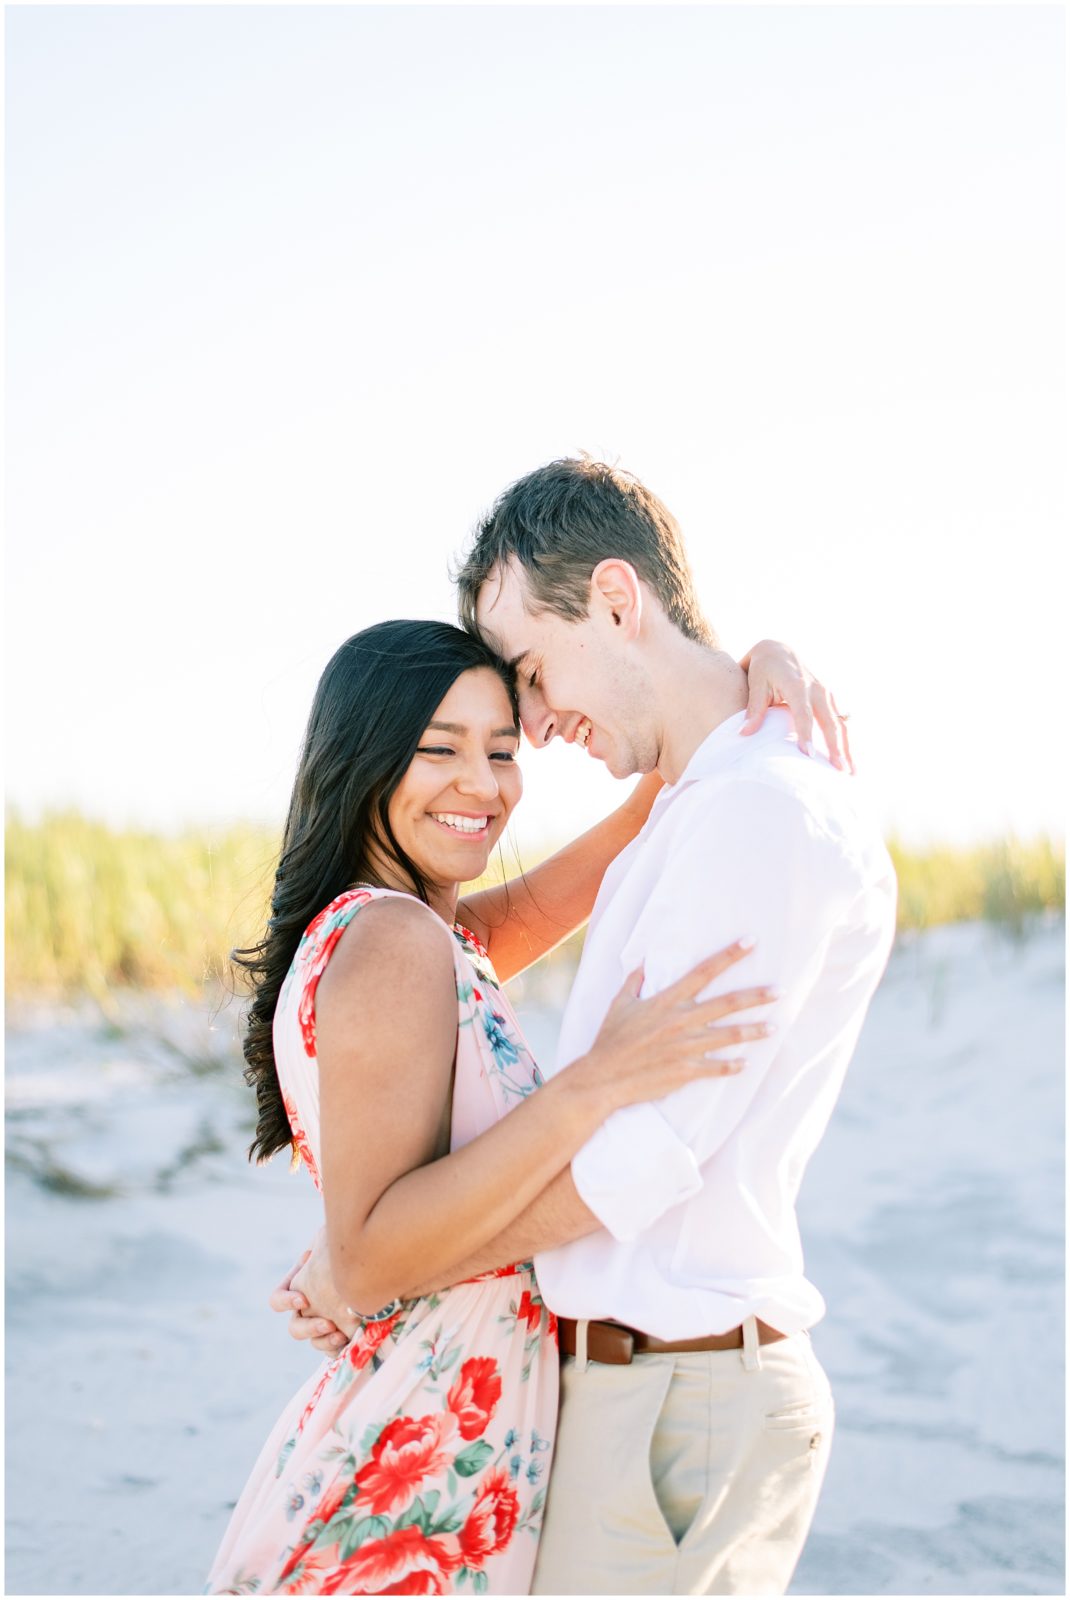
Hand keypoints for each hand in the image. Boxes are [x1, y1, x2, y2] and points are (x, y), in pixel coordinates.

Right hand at [268, 1234, 357, 1356]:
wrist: (374, 1259)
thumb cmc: (349, 1246)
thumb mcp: (332, 1238)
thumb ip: (320, 1242)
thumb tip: (310, 1256)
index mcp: (299, 1286)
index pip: (278, 1300)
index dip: (286, 1302)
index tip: (304, 1299)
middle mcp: (308, 1308)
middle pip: (295, 1328)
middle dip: (309, 1328)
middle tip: (328, 1323)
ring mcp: (323, 1322)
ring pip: (314, 1342)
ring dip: (324, 1341)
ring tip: (341, 1335)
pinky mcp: (342, 1333)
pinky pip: (333, 1351)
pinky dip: (338, 1349)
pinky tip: (351, 1341)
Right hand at [574, 938, 776, 1113]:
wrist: (603, 1077)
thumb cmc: (610, 1040)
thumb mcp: (620, 1004)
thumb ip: (634, 981)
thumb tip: (644, 963)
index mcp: (667, 1001)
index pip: (704, 971)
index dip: (729, 955)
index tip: (751, 942)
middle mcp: (682, 1021)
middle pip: (728, 1004)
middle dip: (757, 996)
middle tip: (780, 990)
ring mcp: (687, 1047)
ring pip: (730, 1035)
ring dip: (754, 1031)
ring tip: (774, 1027)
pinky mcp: (687, 1071)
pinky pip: (717, 1067)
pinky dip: (733, 1066)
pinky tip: (746, 1064)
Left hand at [738, 639, 852, 772]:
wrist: (778, 650)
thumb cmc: (763, 668)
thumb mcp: (756, 683)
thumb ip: (754, 709)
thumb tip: (744, 733)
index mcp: (798, 685)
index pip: (803, 714)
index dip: (807, 734)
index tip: (809, 756)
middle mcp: (817, 689)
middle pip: (829, 722)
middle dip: (835, 747)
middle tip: (839, 771)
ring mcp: (826, 694)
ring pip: (840, 724)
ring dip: (846, 748)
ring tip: (850, 773)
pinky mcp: (829, 700)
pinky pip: (840, 723)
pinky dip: (846, 742)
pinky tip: (849, 761)